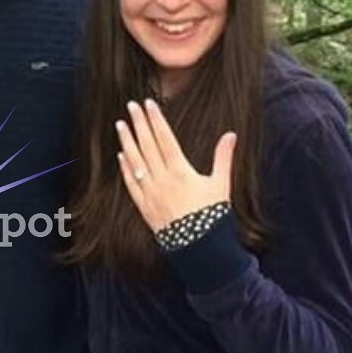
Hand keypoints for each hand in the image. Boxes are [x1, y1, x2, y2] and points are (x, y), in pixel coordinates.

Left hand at [116, 99, 235, 231]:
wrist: (200, 249)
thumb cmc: (213, 217)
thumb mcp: (221, 184)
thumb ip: (223, 157)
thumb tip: (231, 134)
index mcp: (181, 171)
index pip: (165, 138)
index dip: (156, 119)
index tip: (149, 103)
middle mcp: (162, 180)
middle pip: (147, 145)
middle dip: (139, 124)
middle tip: (131, 106)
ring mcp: (150, 193)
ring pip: (135, 162)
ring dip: (127, 142)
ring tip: (120, 125)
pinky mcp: (144, 207)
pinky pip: (131, 184)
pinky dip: (125, 169)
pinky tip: (121, 156)